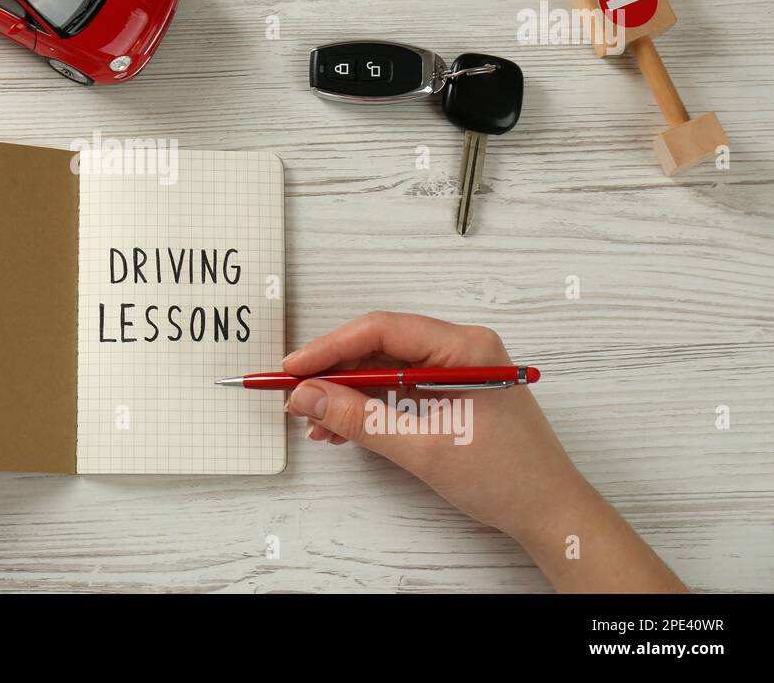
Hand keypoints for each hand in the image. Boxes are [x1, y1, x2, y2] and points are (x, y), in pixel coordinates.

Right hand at [286, 311, 685, 591]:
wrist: (550, 513)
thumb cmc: (507, 478)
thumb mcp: (424, 448)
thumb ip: (360, 420)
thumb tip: (308, 397)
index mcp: (465, 347)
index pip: (383, 330)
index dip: (331, 348)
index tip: (294, 369)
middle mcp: (461, 348)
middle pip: (380, 345)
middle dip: (334, 372)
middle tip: (296, 395)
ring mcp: (456, 368)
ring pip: (384, 367)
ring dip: (347, 392)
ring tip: (316, 422)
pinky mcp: (450, 390)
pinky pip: (397, 387)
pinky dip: (367, 406)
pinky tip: (342, 427)